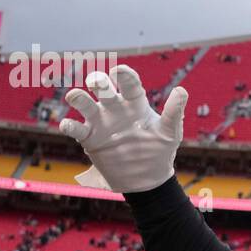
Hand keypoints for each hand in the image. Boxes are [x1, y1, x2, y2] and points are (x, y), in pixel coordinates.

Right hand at [59, 65, 186, 193]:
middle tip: (97, 82)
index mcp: (135, 104)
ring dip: (78, 97)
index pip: (129, 84)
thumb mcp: (170, 133)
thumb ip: (174, 112)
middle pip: (103, 88)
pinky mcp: (89, 138)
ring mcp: (100, 122)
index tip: (118, 71)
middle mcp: (116, 109)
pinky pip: (75, 128)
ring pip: (85, 104)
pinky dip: (68, 125)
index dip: (123, 75)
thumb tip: (182, 90)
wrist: (146, 179)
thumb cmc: (159, 152)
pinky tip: (69, 125)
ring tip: (75, 96)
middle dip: (98, 81)